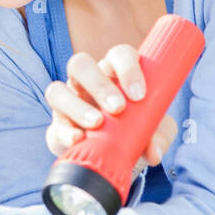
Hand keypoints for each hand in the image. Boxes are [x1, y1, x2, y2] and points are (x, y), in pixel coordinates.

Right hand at [44, 46, 176, 172]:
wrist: (115, 159)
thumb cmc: (137, 132)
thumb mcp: (156, 132)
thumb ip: (160, 135)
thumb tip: (153, 150)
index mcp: (114, 73)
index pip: (118, 55)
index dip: (128, 69)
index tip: (139, 95)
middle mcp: (87, 82)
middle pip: (80, 64)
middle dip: (99, 85)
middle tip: (118, 108)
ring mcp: (68, 103)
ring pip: (56, 90)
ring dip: (77, 106)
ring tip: (96, 124)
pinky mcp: (57, 128)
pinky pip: (54, 125)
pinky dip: (65, 132)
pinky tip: (79, 140)